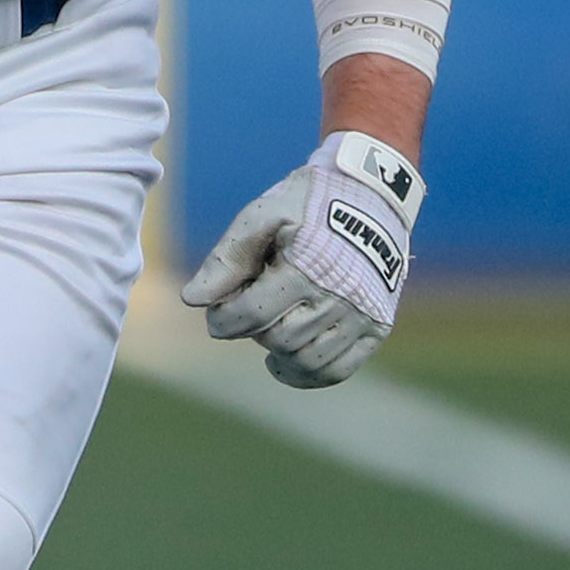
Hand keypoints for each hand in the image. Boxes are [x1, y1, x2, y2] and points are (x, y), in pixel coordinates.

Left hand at [181, 132, 423, 388]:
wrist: (368, 194)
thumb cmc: (305, 202)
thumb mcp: (260, 216)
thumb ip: (227, 258)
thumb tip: (191, 299)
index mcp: (307, 268)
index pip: (254, 314)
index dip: (225, 321)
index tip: (213, 318)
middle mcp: (340, 298)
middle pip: (280, 339)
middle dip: (252, 331)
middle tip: (241, 313)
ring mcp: (363, 316)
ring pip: (308, 361)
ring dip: (278, 354)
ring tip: (262, 335)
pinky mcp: (378, 327)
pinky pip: (339, 369)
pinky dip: (309, 375)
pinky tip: (284, 363)